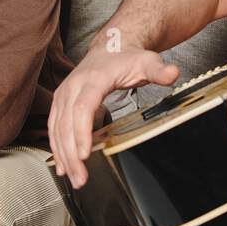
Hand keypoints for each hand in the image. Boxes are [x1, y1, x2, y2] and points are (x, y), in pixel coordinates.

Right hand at [48, 44, 178, 189]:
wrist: (110, 47)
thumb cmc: (127, 58)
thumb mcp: (147, 62)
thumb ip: (159, 70)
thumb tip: (173, 73)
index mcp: (93, 79)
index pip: (83, 108)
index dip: (82, 132)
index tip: (85, 154)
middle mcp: (73, 86)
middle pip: (66, 123)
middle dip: (71, 153)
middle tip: (80, 178)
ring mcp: (64, 94)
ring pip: (57, 128)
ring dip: (63, 155)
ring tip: (73, 178)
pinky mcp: (60, 102)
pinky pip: (54, 127)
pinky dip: (56, 147)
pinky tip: (62, 165)